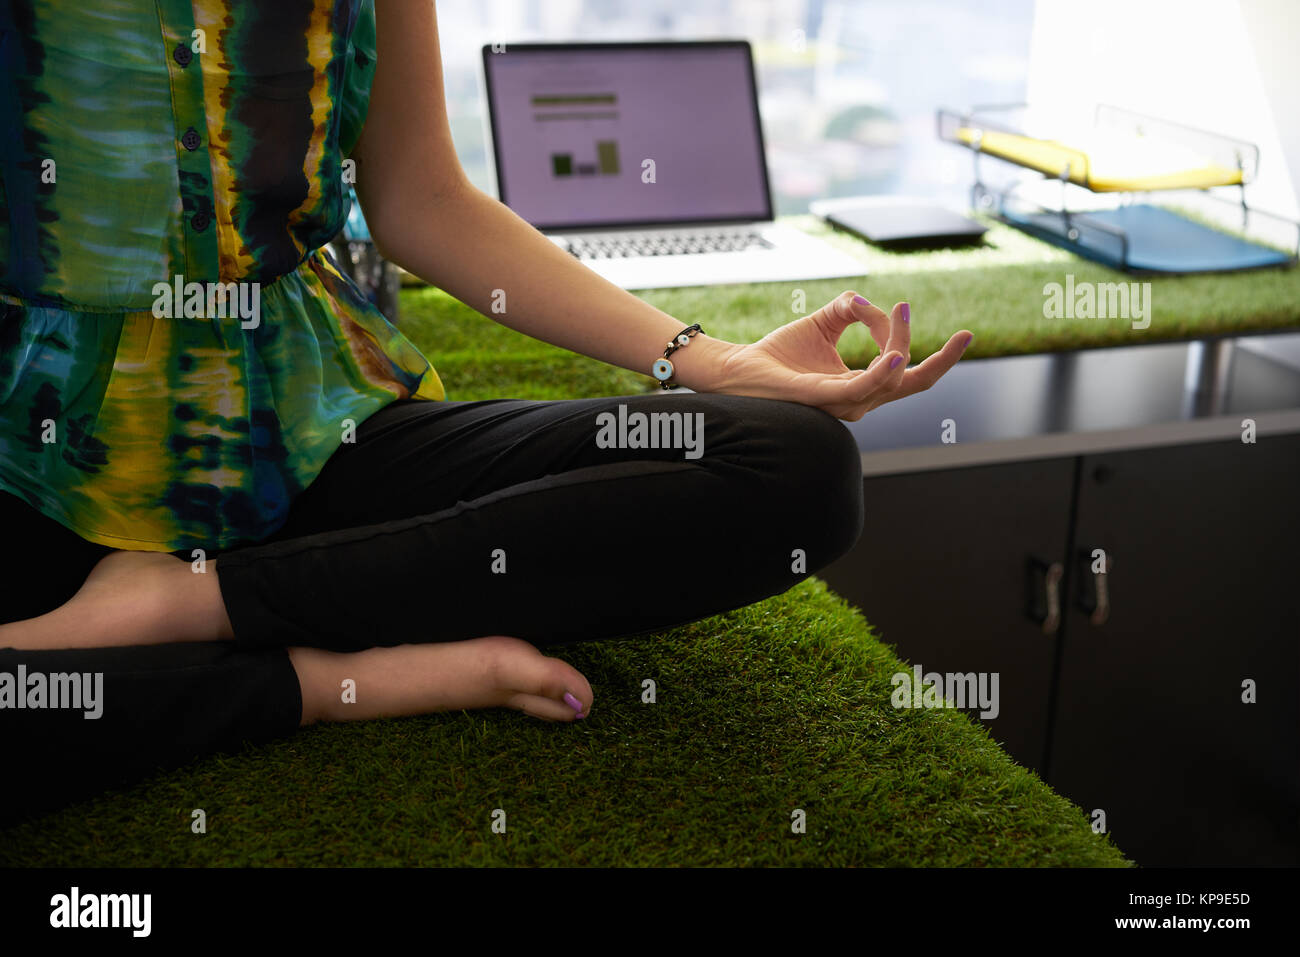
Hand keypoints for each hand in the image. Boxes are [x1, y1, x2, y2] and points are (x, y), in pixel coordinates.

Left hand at [707, 290, 972, 420]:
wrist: (739, 368)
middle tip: (966, 335)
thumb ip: (852, 310)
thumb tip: (869, 303)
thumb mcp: (824, 322)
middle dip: (945, 362)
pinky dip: (883, 373)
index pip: (911, 376)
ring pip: (891, 380)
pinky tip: (896, 355)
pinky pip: (862, 389)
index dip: (938, 357)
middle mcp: (858, 400)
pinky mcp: (822, 398)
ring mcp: (842, 403)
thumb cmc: (780, 353)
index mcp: (863, 386)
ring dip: (903, 346)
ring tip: (902, 312)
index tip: (945, 325)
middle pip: (914, 385)